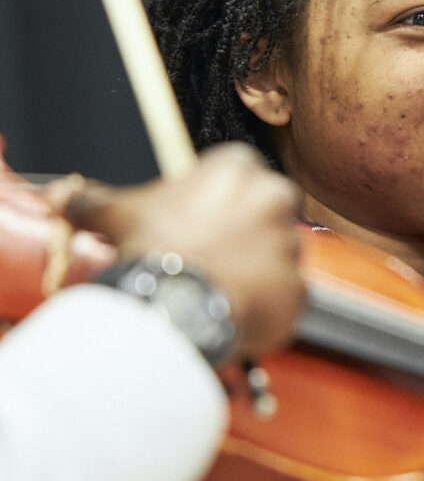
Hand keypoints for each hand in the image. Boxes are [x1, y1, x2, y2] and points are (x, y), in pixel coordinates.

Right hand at [52, 145, 303, 356]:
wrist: (172, 305)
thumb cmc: (151, 251)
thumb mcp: (115, 215)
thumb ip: (95, 200)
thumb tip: (67, 197)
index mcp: (237, 168)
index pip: (239, 176)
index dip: (218, 203)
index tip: (199, 224)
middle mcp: (274, 197)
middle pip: (268, 212)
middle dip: (246, 233)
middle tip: (213, 256)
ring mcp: (290, 245)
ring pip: (278, 257)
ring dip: (256, 271)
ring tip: (218, 288)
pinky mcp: (298, 289)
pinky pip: (286, 298)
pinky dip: (266, 307)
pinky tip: (234, 312)